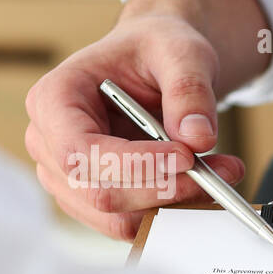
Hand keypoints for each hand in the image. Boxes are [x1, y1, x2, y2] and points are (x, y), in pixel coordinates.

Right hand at [24, 13, 245, 240]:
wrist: (155, 64)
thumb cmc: (156, 50)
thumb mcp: (179, 52)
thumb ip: (189, 89)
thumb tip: (198, 138)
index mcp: (54, 99)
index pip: (80, 151)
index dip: (134, 163)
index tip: (186, 156)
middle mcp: (50, 144)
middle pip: (99, 194)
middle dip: (166, 189)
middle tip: (222, 172)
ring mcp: (69, 179)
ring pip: (119, 219)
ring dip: (176, 205)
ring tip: (221, 172)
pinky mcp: (97, 199)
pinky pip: (135, 223)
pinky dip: (176, 210)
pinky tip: (205, 184)